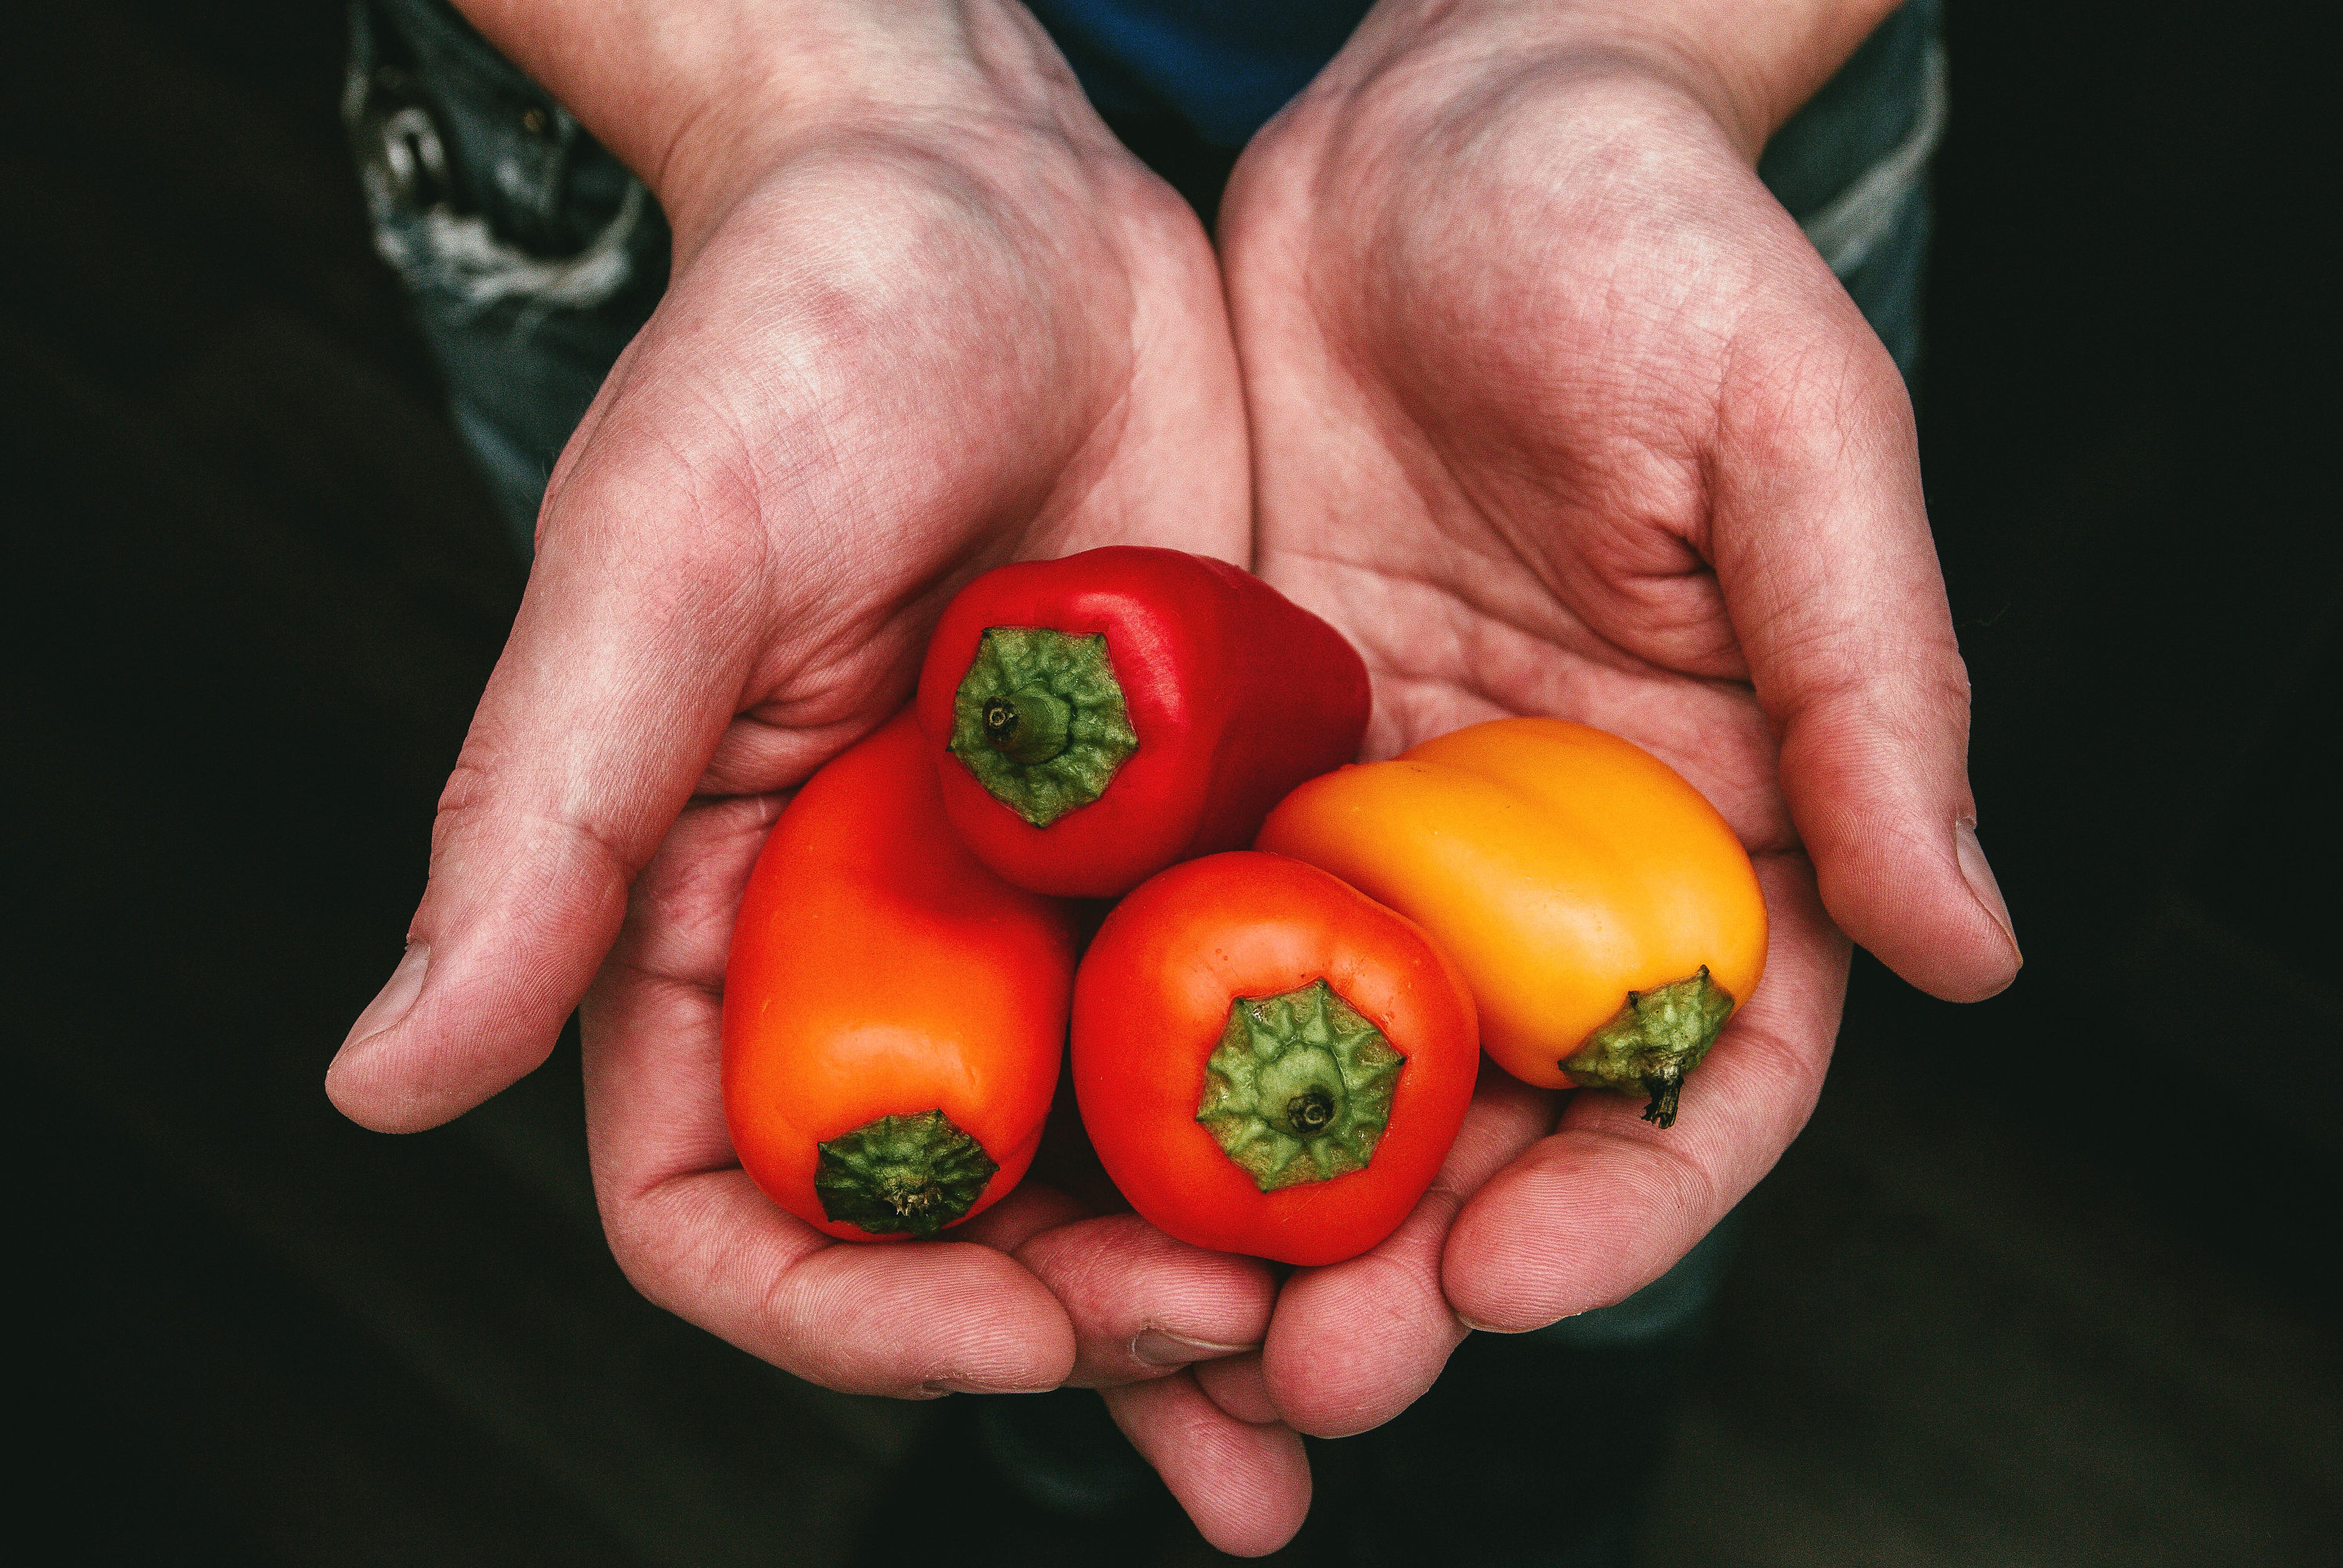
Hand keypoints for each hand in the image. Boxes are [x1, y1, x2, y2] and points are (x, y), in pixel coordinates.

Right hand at [323, 5, 1296, 1541]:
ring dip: (1233, 1289)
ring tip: (1372, 1354)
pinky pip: (1260, 1026)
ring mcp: (1044, 914)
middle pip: (961, 1232)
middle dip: (1087, 1321)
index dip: (861, 1316)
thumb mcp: (662, 571)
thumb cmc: (795, 343)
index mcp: (711, 930)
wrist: (1004, 202)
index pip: (737, 1213)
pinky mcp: (1184, 846)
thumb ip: (537, 829)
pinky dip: (1340, 1126)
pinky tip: (1453, 1187)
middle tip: (1249, 1344)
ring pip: (1129, 1168)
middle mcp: (877, 954)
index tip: (1021, 1329)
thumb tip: (378, 1083)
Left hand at [1199, 0, 2020, 1484]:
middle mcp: (1555, 848)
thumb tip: (1972, 951)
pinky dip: (1155, 1051)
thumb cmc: (1650, 247)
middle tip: (1309, 1377)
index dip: (1624, 1204)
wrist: (1439, 128)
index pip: (1705, 1069)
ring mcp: (1395, 819)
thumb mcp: (1792, 442)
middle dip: (1417, 1264)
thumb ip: (1878, 693)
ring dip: (1268, 1212)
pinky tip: (1079, 1141)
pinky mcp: (1253, 761)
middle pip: (1502, 1116)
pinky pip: (1201, 934)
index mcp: (1723, 808)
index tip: (1509, 1289)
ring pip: (1338, 1068)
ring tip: (1174, 1324)